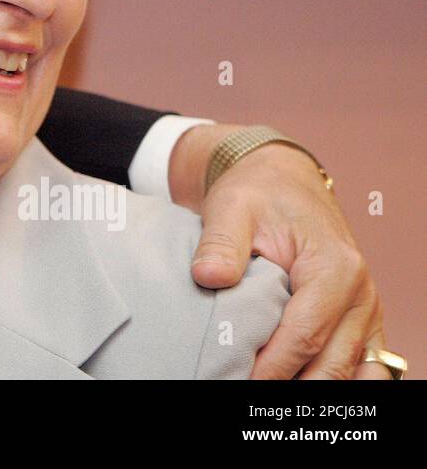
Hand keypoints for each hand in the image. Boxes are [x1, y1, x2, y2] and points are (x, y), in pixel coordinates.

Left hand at [185, 138, 386, 378]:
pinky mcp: (358, 321)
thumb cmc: (259, 194)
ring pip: (348, 371)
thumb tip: (207, 277)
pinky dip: (327, 380)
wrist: (282, 181)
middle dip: (291, 386)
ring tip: (265, 392)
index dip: (272, 367)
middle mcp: (361, 294)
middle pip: (331, 364)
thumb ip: (221, 243)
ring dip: (310, 387)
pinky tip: (293, 385)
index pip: (305, 334)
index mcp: (336, 268)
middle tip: (244, 391)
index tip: (237, 381)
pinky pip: (354, 366)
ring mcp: (365, 312)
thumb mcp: (232, 207)